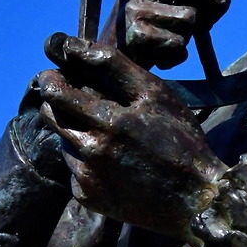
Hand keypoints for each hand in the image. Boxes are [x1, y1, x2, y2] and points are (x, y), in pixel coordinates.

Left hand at [38, 35, 223, 240]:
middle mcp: (91, 152)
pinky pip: (76, 171)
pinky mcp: (88, 199)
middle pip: (52, 117)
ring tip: (110, 138)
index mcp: (107, 123)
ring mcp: (87, 179)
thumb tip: (74, 46)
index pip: (56, 93)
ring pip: (64, 143)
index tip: (54, 75)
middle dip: (59, 104)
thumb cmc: (181, 141)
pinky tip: (115, 164)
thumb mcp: (155, 94)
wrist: (195, 201)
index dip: (50, 80)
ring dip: (76, 134)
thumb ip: (112, 66)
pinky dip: (87, 163)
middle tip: (79, 100)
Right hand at [119, 0, 229, 68]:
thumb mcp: (164, 10)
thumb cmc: (146, 41)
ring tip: (172, 44)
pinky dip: (177, 57)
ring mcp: (134, 9)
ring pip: (189, 16)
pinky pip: (178, 44)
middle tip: (209, 23)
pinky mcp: (135, 35)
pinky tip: (162, 60)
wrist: (109, 67)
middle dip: (212, 1)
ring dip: (189, 36)